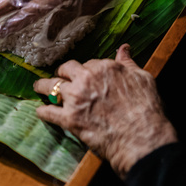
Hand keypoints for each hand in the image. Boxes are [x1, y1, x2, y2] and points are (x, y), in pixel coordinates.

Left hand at [33, 44, 176, 178]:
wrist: (142, 138)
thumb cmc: (147, 109)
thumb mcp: (143, 78)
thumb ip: (128, 63)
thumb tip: (124, 48)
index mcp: (104, 67)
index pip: (88, 63)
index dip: (86, 71)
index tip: (86, 77)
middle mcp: (86, 78)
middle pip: (65, 69)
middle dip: (62, 73)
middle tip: (60, 79)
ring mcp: (75, 99)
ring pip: (50, 87)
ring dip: (43, 87)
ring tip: (38, 87)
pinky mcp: (69, 119)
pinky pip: (48, 112)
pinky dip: (42, 111)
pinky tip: (40, 111)